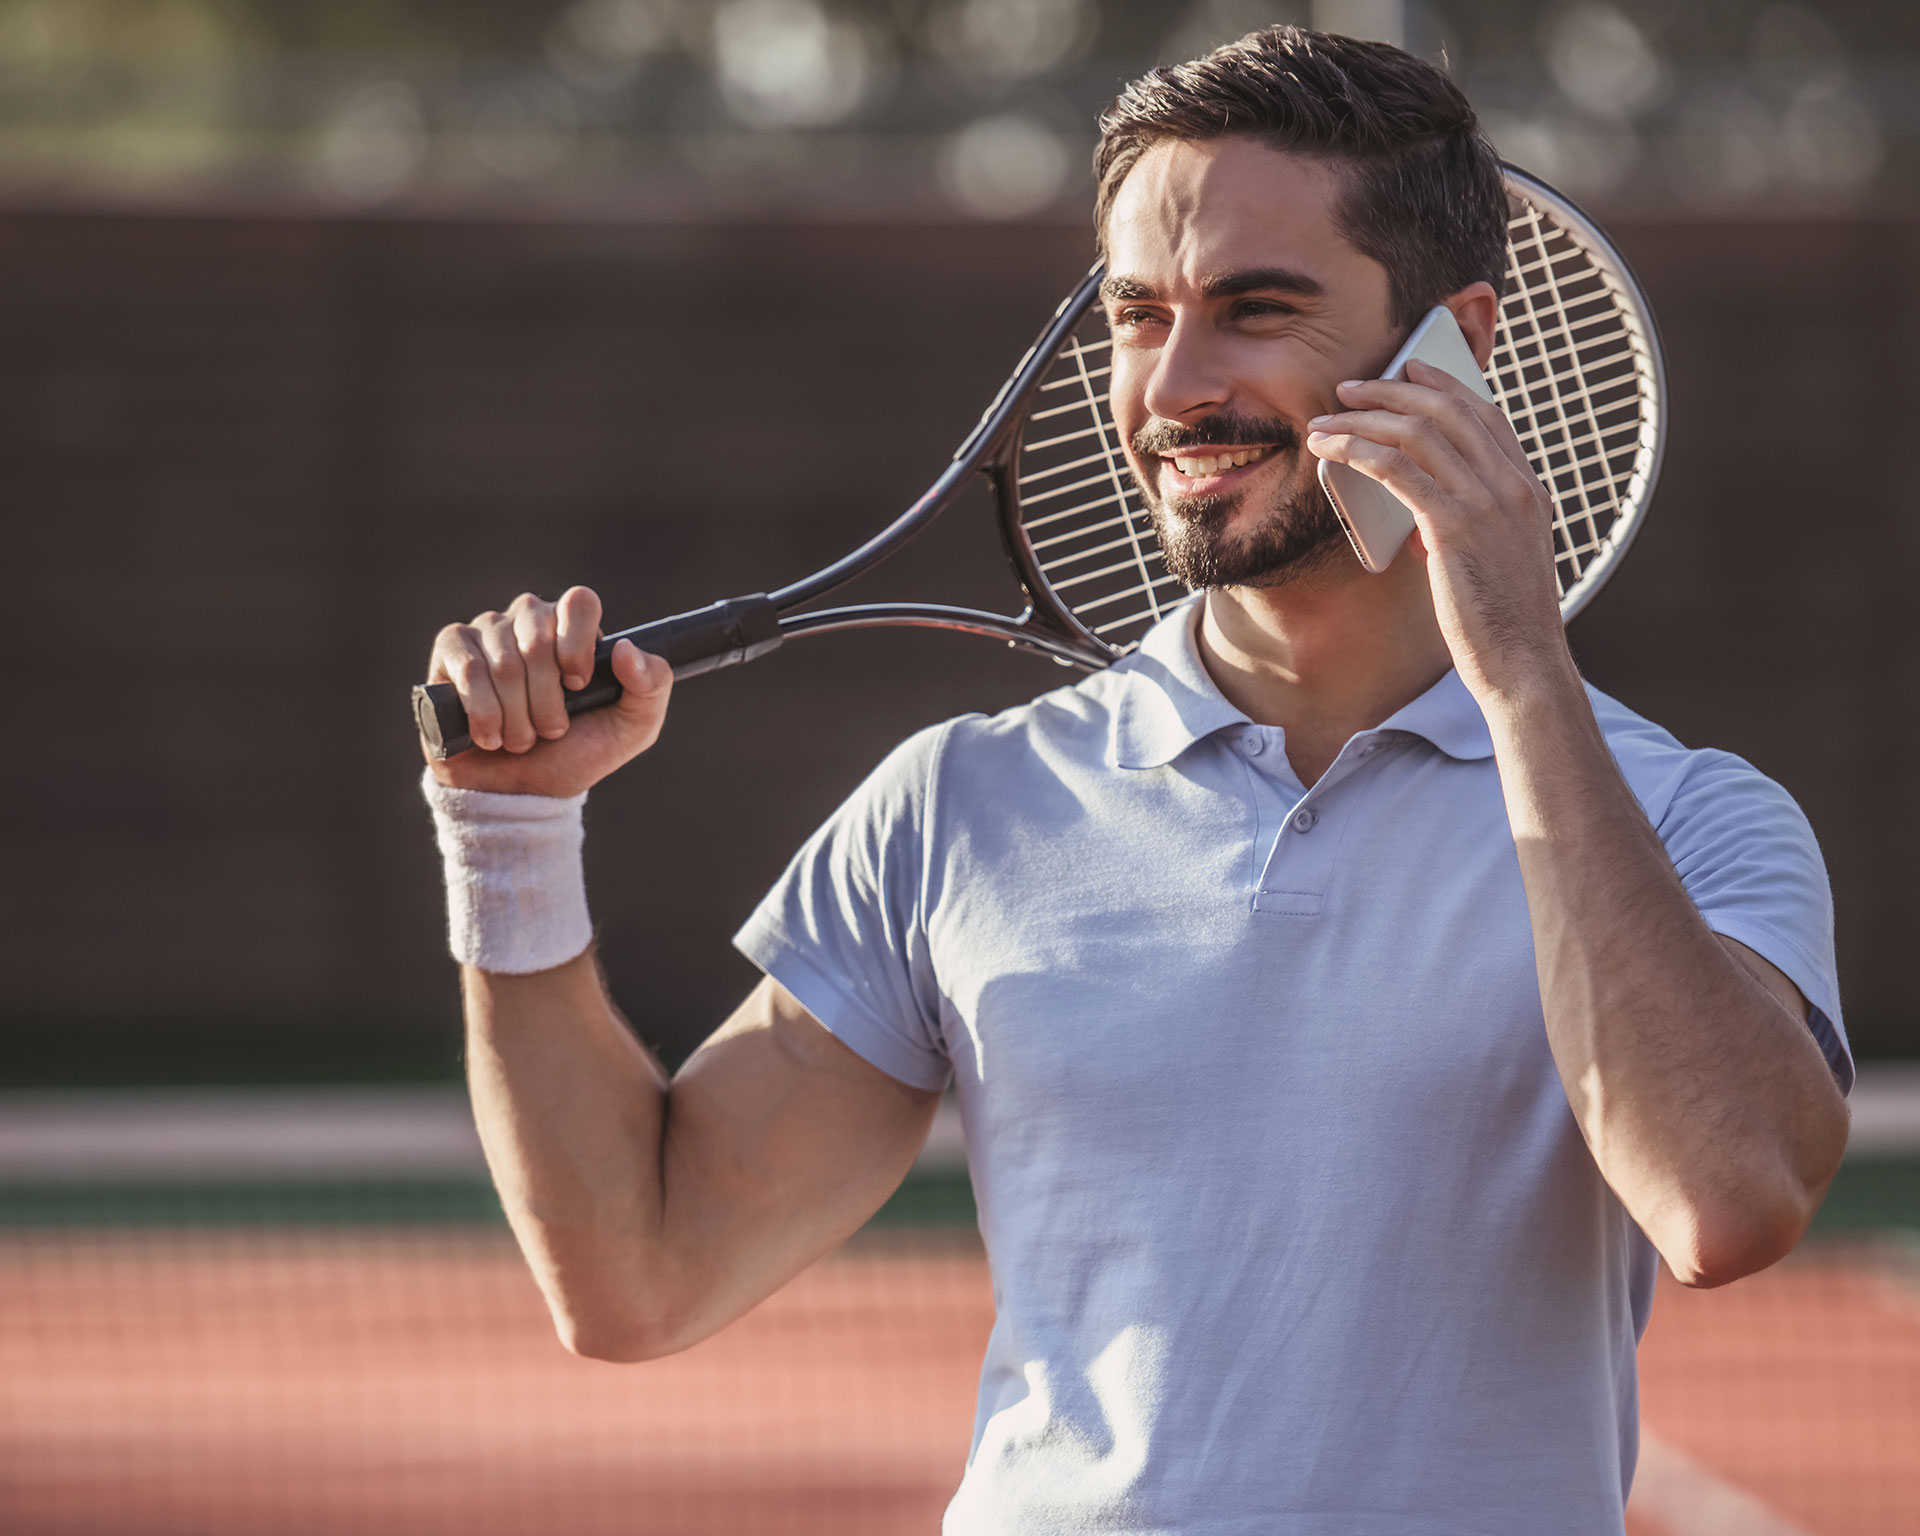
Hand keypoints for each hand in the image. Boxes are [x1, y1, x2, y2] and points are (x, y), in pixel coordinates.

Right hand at [423, 587, 670, 797]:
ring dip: (516, 717)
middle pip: (539, 638)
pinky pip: (467, 668)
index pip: (579, 602)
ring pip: (503, 661)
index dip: (577, 645)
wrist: (522, 791)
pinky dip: (483, 712)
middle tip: (551, 731)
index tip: (578, 686)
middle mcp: (529, 620)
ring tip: (521, 739)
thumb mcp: (632, 729)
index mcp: (574, 628)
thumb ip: (651, 686)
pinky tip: (489, 736)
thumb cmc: (576, 753)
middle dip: (547, 701)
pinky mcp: (450, 652)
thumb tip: (625, 649)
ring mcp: (487, 632)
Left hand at [1305, 360, 1576, 702]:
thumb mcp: (1496, 561)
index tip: (1411, 368)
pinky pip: (1397, 469)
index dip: (1445, 384)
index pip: (1486, 415)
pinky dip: (1358, 451)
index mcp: (1528, 489)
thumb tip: (1425, 521)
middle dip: (1395, 388)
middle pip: (1449, 409)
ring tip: (1327, 419)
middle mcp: (1513, 485)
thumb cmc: (1503, 623)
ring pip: (1419, 431)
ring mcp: (1487, 502)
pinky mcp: (1454, 527)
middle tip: (1352, 387)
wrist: (1523, 663)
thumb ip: (1469, 529)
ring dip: (1364, 417)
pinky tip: (1330, 451)